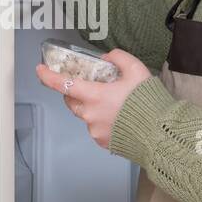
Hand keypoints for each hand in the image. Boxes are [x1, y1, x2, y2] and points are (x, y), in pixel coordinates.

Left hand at [35, 49, 151, 149]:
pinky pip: (96, 128)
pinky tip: (118, 118)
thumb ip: (118, 58)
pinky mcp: (103, 143)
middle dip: (74, 92)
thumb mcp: (136, 70)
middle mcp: (90, 115)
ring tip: (114, 104)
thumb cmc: (148, 102)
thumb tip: (106, 58)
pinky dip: (102, 121)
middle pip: (71, 101)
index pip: (63, 85)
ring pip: (85, 115)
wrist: (161, 133)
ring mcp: (95, 131)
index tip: (40, 70)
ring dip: (92, 107)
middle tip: (88, 85)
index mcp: (95, 96)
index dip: (48, 76)